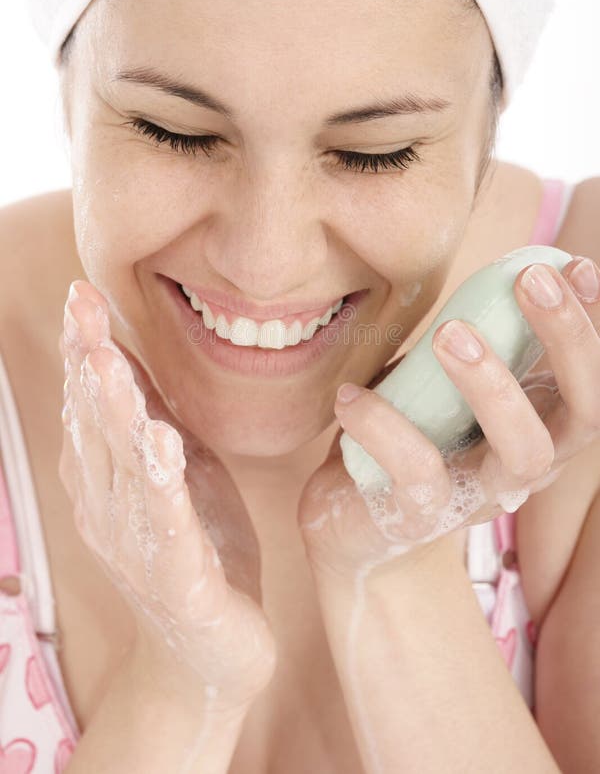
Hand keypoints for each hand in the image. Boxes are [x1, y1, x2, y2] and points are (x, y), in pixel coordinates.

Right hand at [60, 280, 275, 710]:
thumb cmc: (197, 555)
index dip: (82, 351)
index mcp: (107, 483)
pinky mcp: (177, 578)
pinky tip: (161, 444)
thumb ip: (152, 422)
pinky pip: (165, 523)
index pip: (89, 407)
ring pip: (119, 468)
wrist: (209, 654)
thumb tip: (128, 358)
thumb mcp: (177, 474)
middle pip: (93, 428)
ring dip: (113, 412)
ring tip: (107, 363)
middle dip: (87, 365)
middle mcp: (108, 510)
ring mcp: (137, 546)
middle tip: (81, 309)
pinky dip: (160, 483)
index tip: (81, 297)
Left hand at [298, 255, 599, 581]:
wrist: (351, 527)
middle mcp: (525, 465)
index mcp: (538, 425)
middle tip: (530, 280)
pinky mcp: (423, 519)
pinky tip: (350, 396)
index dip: (592, 322)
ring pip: (523, 450)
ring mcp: (479, 497)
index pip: (589, 377)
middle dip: (569, 340)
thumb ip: (464, 344)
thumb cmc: (402, 438)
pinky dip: (385, 427)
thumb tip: (475, 282)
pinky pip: (420, 473)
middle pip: (586, 412)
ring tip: (448, 331)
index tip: (576, 265)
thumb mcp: (439, 385)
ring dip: (493, 384)